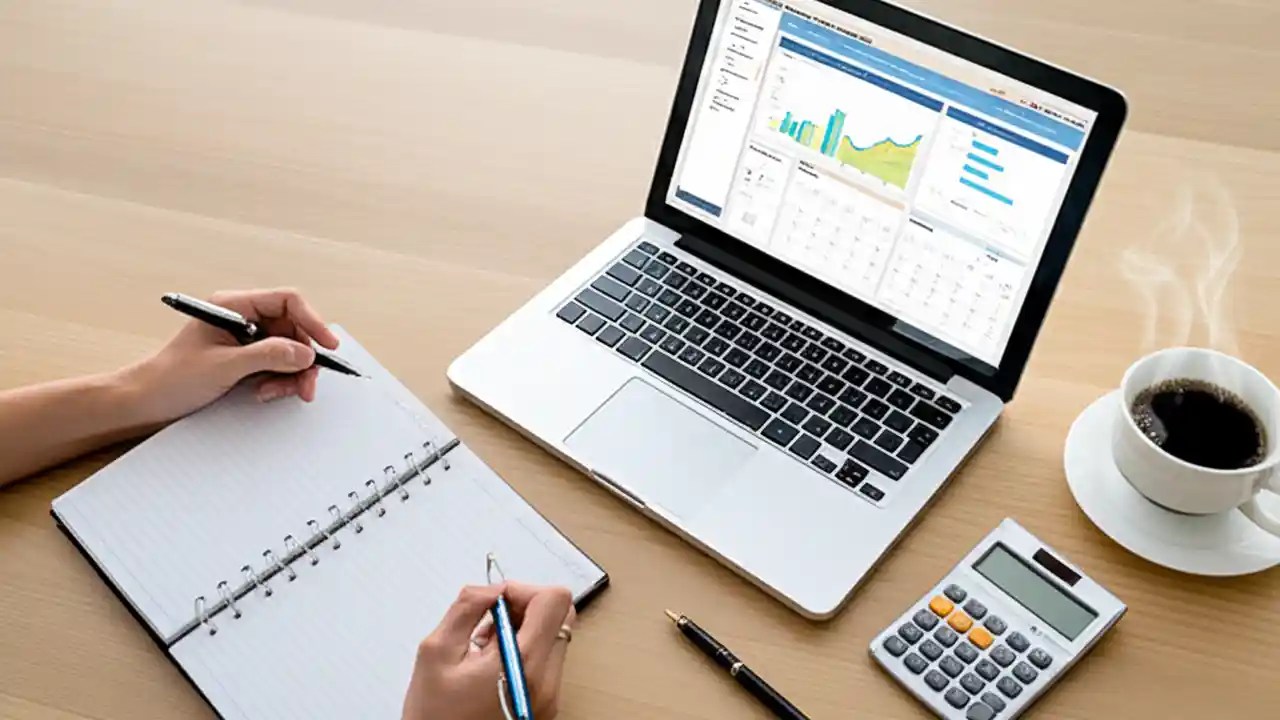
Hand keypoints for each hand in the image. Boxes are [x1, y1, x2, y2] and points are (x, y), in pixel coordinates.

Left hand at [125, 288, 340, 424]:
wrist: (147, 401)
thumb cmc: (171, 377)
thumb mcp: (223, 366)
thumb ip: (267, 356)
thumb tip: (304, 353)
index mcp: (233, 306)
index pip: (287, 301)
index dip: (312, 321)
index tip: (327, 345)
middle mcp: (243, 318)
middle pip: (294, 329)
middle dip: (303, 357)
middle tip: (306, 384)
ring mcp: (247, 339)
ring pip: (290, 350)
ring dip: (291, 374)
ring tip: (275, 392)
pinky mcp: (247, 359)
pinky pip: (279, 366)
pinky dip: (280, 381)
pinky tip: (265, 392)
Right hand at [403, 583, 575, 719]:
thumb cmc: (435, 718)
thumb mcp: (435, 653)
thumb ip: (466, 608)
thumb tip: (492, 588)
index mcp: (524, 665)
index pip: (553, 601)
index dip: (523, 590)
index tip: (496, 601)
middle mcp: (547, 681)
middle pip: (560, 616)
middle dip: (524, 607)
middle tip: (490, 622)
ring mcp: (551, 695)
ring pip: (554, 636)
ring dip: (523, 629)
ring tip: (485, 647)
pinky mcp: (547, 703)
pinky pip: (547, 659)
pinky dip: (524, 650)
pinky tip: (491, 664)